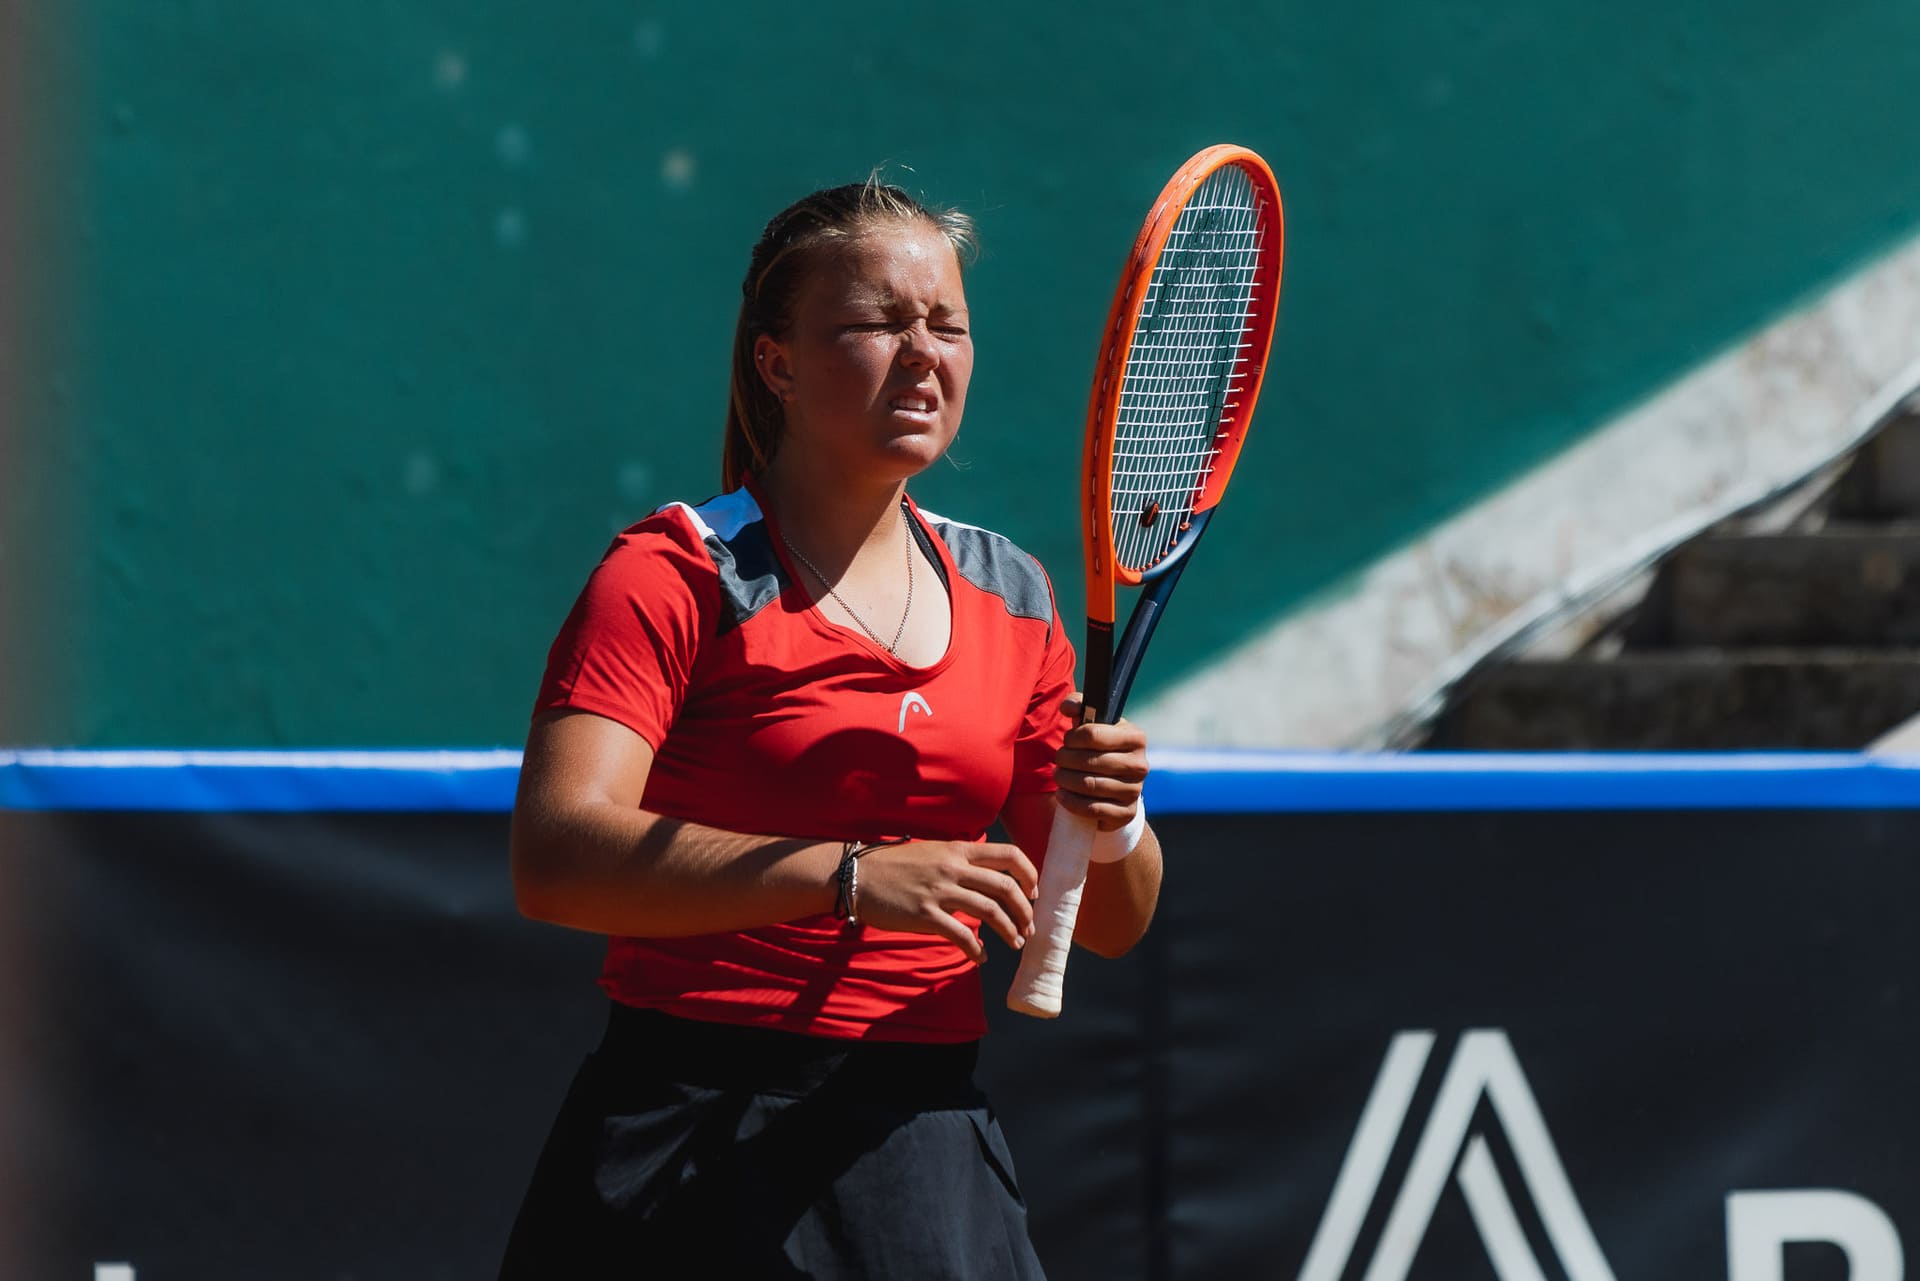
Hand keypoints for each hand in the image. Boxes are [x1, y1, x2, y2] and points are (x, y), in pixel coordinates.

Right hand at [853, 839, 1039, 963]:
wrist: (856, 875)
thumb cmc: (893, 865)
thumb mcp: (932, 851)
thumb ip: (960, 861)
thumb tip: (987, 878)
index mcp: (958, 849)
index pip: (1010, 855)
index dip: (1030, 875)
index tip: (1034, 893)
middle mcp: (953, 867)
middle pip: (1006, 887)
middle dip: (1025, 911)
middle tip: (1030, 927)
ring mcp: (940, 891)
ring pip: (991, 912)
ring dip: (1009, 931)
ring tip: (1015, 943)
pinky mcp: (925, 915)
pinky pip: (962, 936)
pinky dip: (978, 951)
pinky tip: (981, 958)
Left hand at [1054, 694, 1147, 831]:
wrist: (1116, 788)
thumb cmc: (1101, 750)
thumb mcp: (1093, 725)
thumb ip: (1079, 707)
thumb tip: (1067, 706)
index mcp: (1135, 737)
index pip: (1093, 734)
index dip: (1073, 738)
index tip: (1068, 741)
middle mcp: (1140, 764)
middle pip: (1088, 761)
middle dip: (1065, 760)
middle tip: (1059, 760)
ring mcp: (1135, 790)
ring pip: (1088, 785)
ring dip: (1065, 780)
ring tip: (1059, 775)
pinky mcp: (1126, 813)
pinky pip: (1092, 808)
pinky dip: (1071, 802)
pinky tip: (1063, 794)